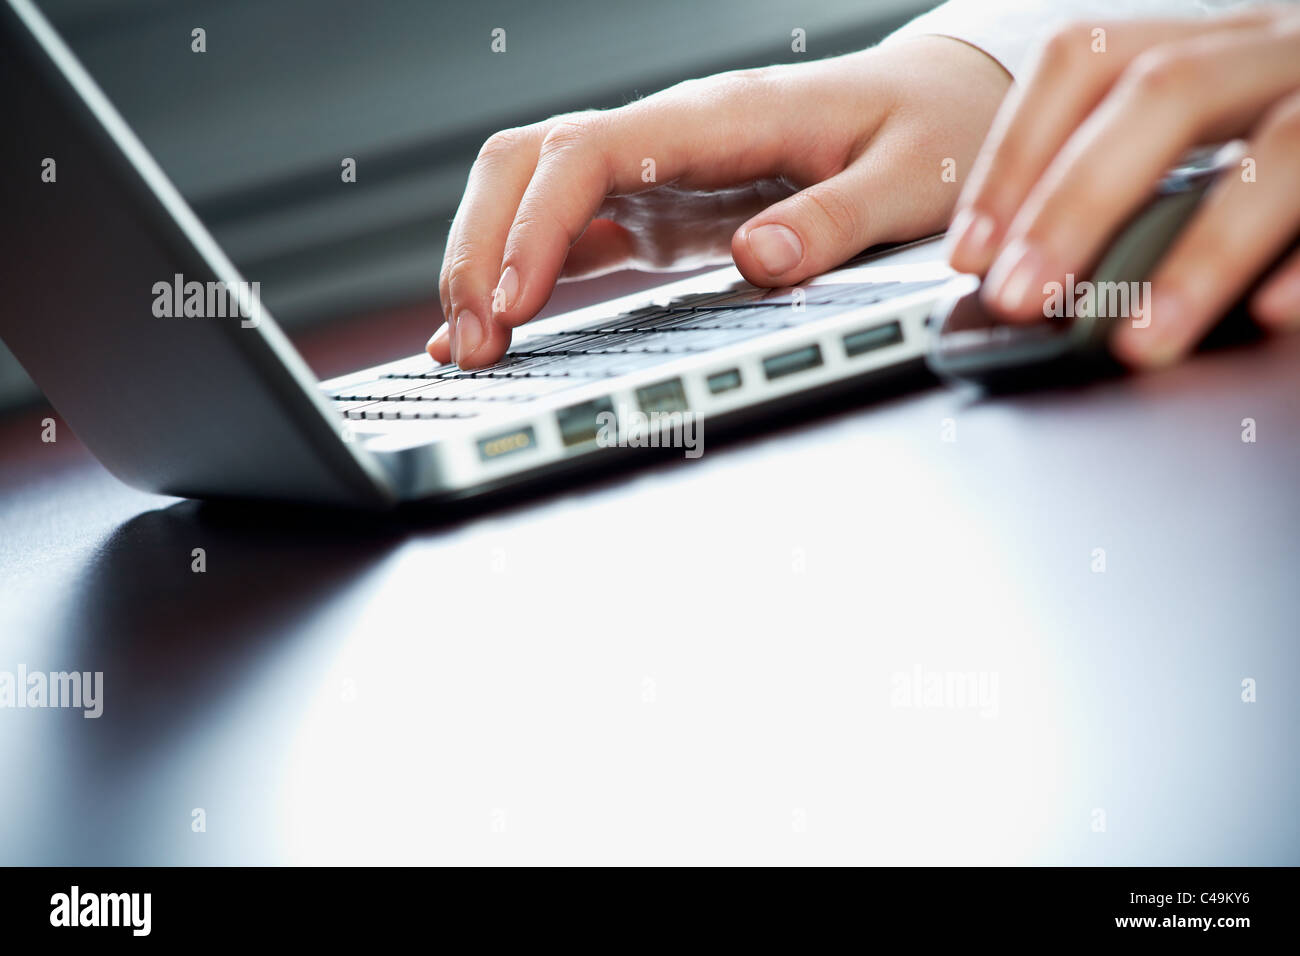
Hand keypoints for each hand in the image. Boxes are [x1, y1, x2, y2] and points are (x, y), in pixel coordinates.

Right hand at [431, 36, 1010, 367]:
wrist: (937, 101)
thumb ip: (834, 220)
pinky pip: (568, 235)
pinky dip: (523, 278)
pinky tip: (499, 328)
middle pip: (528, 163)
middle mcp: (669, 139)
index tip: (514, 302)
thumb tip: (759, 263)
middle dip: (480, 249)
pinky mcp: (660, 214)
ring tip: (473, 350)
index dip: (536, 224)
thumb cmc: (927, 128)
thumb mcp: (908, 178)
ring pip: (531, 195)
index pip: (589, 152)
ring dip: (488, 265)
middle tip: (475, 346)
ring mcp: (656, 176)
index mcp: (720, 118)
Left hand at [946, 10, 1299, 367]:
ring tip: (1141, 338)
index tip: (970, 248)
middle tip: (1024, 297)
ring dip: (1198, 252)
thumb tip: (1014, 265)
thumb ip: (1134, 180)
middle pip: (1165, 92)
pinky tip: (1274, 312)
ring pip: (1279, 149)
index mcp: (1211, 43)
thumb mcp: (1213, 137)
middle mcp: (1281, 45)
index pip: (1086, 59)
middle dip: (1078, 201)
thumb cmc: (1296, 152)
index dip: (1016, 153)